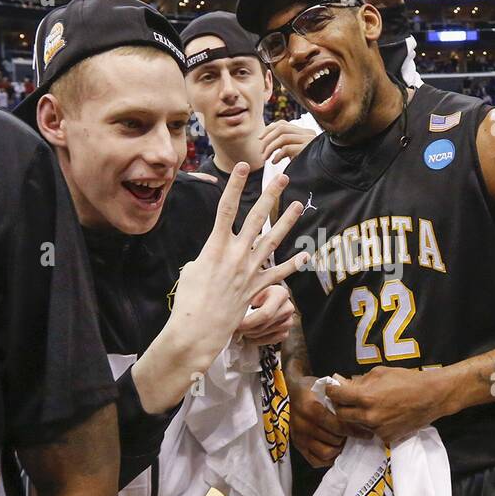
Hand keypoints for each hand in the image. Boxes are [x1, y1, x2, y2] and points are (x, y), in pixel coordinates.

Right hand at [166, 164, 307, 362]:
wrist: (199, 328)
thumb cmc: (189, 300)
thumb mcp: (192, 270)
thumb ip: (207, 257)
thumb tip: (213, 257)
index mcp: (215, 246)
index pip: (226, 208)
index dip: (235, 185)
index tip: (244, 167)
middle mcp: (236, 254)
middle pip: (256, 217)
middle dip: (270, 195)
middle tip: (282, 176)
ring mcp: (250, 270)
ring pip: (273, 240)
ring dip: (287, 221)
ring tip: (298, 205)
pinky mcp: (258, 287)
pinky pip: (279, 273)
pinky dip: (293, 264)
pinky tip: (305, 255)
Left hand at [237, 284, 295, 346]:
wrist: (263, 297)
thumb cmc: (255, 293)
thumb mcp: (251, 289)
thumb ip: (245, 298)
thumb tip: (232, 312)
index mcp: (280, 294)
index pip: (265, 314)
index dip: (249, 322)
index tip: (237, 324)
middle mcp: (287, 307)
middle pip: (263, 326)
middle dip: (246, 329)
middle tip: (234, 327)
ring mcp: (288, 321)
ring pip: (264, 333)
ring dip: (250, 334)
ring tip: (241, 327)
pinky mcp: (285, 332)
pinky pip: (270, 341)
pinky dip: (257, 340)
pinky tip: (250, 334)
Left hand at [260, 120, 318, 162]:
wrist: (324, 176)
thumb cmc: (307, 166)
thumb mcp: (296, 152)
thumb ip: (286, 144)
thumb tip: (265, 140)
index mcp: (305, 132)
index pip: (283, 123)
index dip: (269, 129)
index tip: (260, 138)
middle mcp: (307, 133)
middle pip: (281, 128)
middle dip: (267, 138)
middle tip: (261, 151)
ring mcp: (308, 140)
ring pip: (282, 137)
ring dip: (270, 147)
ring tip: (265, 158)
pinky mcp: (307, 150)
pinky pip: (287, 148)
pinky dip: (277, 155)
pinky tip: (274, 162)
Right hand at [289, 376, 363, 466]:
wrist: (289, 392)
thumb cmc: (310, 389)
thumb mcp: (324, 387)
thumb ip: (340, 399)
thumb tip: (360, 412)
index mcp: (311, 408)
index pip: (339, 426)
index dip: (355, 431)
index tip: (367, 432)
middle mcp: (303, 425)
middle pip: (334, 440)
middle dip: (347, 438)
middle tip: (355, 436)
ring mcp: (299, 437)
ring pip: (326, 452)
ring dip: (338, 449)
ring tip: (344, 442)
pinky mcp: (297, 446)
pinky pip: (315, 461)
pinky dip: (328, 459)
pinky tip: (334, 451)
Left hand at [324, 365, 444, 443]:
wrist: (431, 397)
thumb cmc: (406, 380)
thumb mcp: (380, 373)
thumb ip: (357, 380)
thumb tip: (340, 382)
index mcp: (365, 397)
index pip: (335, 396)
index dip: (331, 391)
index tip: (331, 389)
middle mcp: (368, 416)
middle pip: (341, 414)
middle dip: (340, 406)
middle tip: (345, 399)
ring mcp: (377, 429)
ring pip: (355, 424)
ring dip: (356, 416)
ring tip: (367, 406)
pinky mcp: (386, 437)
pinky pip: (370, 431)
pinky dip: (371, 424)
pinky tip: (382, 415)